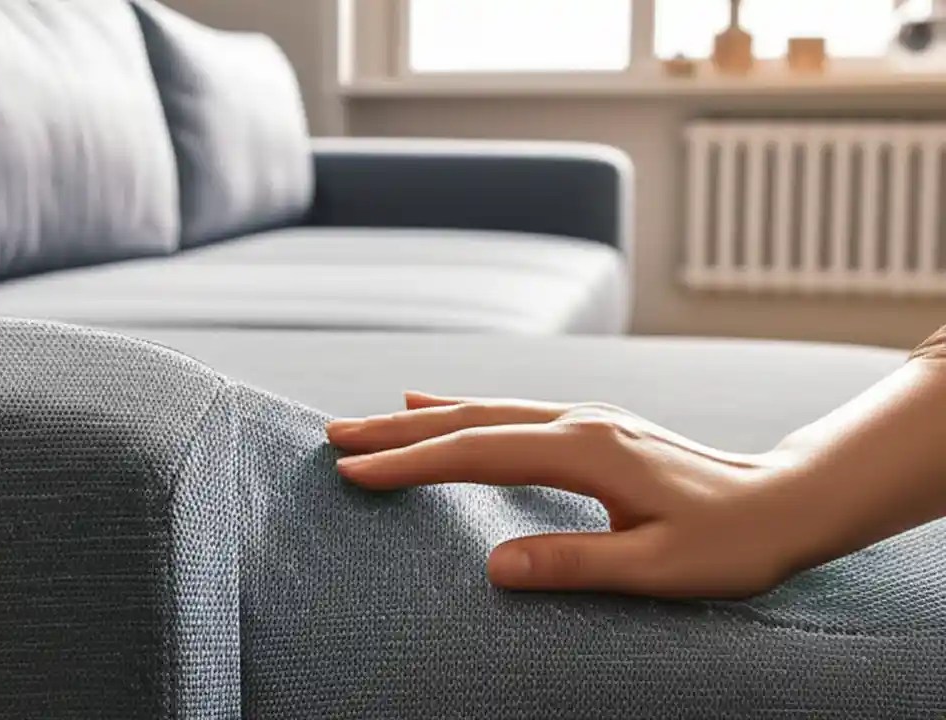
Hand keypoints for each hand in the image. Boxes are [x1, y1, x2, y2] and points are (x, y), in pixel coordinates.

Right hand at [327, 392, 821, 599]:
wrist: (783, 502)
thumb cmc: (729, 542)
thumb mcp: (656, 567)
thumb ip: (575, 562)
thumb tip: (493, 566)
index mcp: (587, 450)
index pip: (477, 454)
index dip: (412, 464)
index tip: (355, 471)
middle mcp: (579, 421)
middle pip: (470, 421)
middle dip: (398, 430)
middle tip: (334, 435)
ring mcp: (585, 417)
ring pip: (486, 410)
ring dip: (423, 418)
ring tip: (369, 419)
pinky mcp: (590, 426)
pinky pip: (509, 411)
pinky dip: (463, 411)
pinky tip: (438, 406)